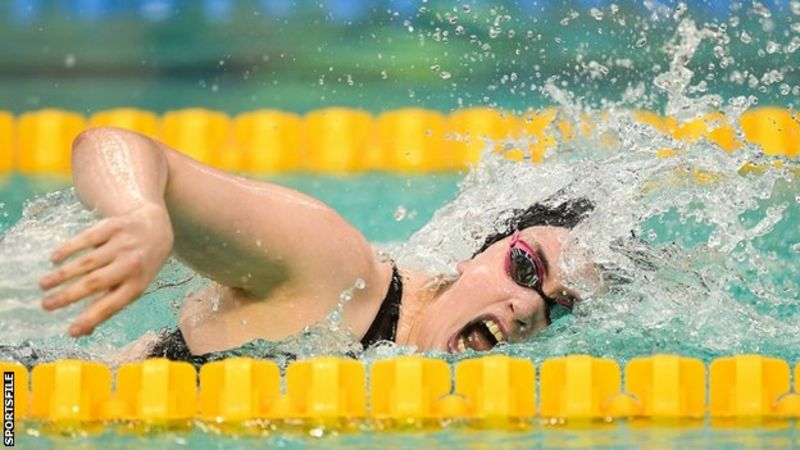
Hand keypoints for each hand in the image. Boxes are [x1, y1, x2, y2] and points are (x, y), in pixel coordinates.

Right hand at [39, 202, 173, 336]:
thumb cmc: (139, 265)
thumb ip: (109, 304)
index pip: (112, 305)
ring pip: (88, 262)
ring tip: (43, 285)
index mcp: (137, 284)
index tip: (71, 331)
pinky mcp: (113, 226)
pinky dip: (68, 249)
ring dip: (62, 274)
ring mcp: (122, 244)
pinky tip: (54, 259)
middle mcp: (131, 264)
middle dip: (68, 296)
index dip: (91, 318)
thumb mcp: (134, 285)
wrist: (155, 227)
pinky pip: (86, 239)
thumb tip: (82, 332)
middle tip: (45, 305)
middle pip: (95, 283)